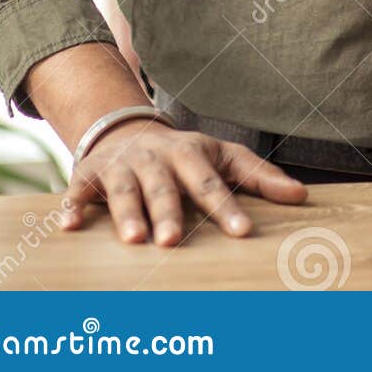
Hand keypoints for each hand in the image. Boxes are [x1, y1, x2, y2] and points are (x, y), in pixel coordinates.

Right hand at [60, 118, 307, 245]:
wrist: (129, 131)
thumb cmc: (187, 156)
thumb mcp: (224, 157)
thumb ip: (260, 177)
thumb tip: (302, 196)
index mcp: (191, 154)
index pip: (212, 184)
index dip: (227, 208)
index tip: (242, 232)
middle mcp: (156, 158)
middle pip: (165, 187)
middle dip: (170, 212)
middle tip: (174, 240)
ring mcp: (122, 165)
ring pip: (125, 189)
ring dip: (127, 212)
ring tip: (134, 240)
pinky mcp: (89, 175)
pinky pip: (79, 191)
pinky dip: (73, 207)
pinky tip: (68, 226)